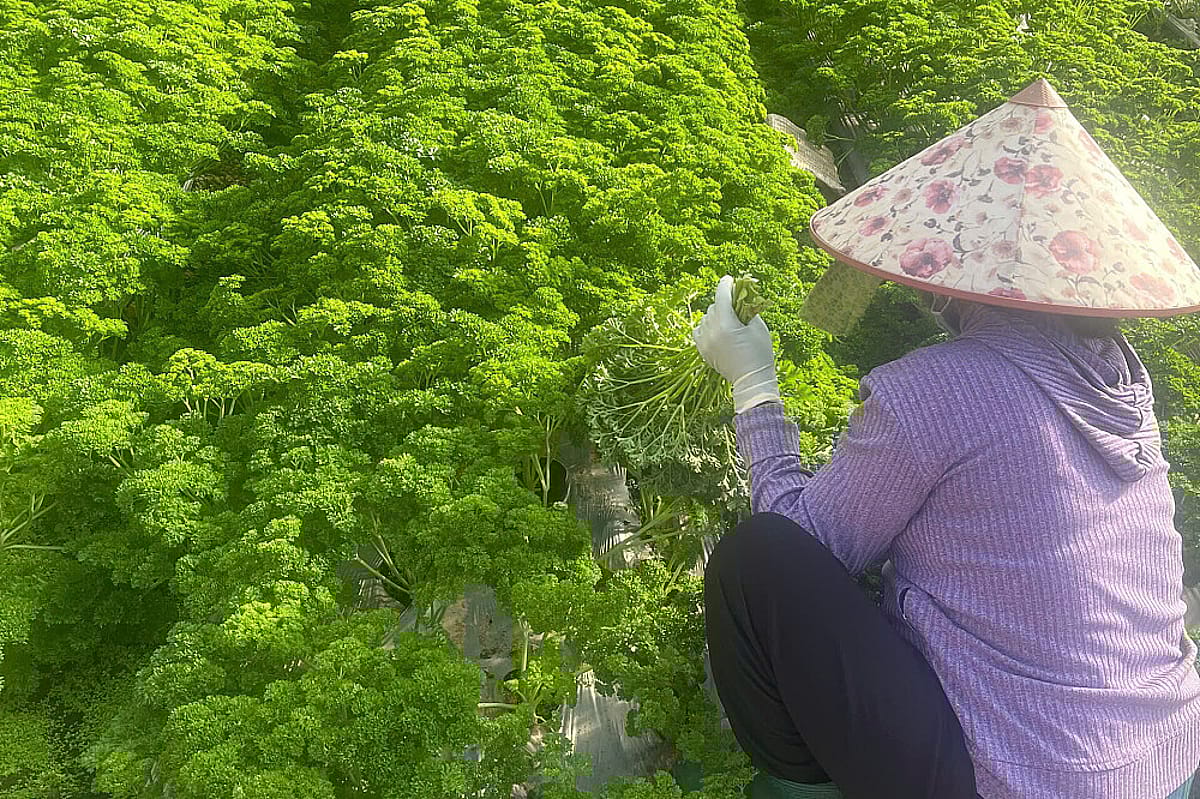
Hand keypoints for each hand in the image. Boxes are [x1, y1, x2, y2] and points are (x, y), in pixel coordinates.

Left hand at [692, 275, 780, 413]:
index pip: (721, 296)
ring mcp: (704, 341)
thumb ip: (748, 309)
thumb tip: (741, 297)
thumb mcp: (758, 327)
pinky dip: (707, 326)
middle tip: (735, 304)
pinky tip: (717, 329)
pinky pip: (699, 329)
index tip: (729, 279)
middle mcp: (712, 331)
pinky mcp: (702, 350)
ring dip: (716, 315)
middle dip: (724, 303)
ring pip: (706, 317)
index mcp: (726, 324)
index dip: (725, 285)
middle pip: (714, 306)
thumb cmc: (759, 353)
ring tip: (728, 320)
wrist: (751, 379)